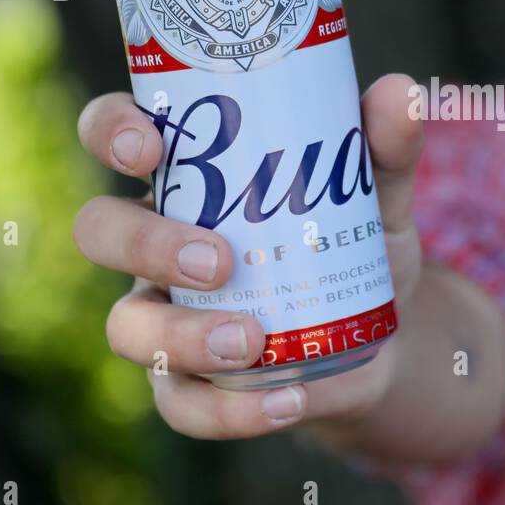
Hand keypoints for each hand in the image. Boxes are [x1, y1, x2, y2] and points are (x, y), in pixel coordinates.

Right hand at [71, 74, 423, 439]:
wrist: (379, 337)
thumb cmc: (354, 241)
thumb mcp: (376, 192)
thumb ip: (384, 146)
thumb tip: (404, 93)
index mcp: (188, 176)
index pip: (116, 134)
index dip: (112, 132)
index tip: (150, 147)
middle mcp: (157, 242)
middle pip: (99, 230)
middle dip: (144, 244)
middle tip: (217, 262)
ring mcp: (162, 316)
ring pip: (126, 328)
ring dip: (183, 338)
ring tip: (255, 342)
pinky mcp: (186, 383)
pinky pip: (181, 404)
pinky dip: (232, 410)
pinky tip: (291, 400)